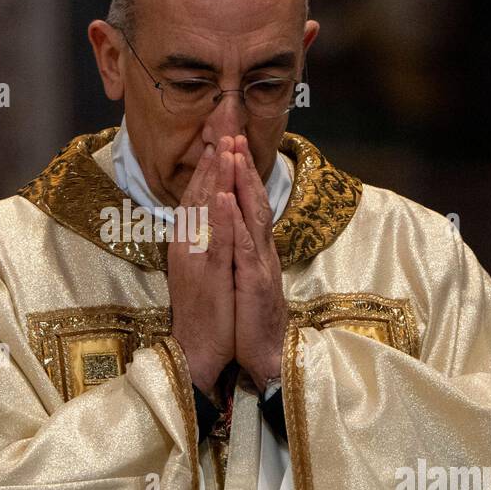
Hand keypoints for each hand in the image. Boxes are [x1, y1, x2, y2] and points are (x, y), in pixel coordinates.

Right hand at [168, 136, 236, 393]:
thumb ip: (205, 239)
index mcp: (187, 241)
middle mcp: (186, 244)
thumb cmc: (204, 311)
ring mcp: (193, 257)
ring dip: (213, 177)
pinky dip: (217, 215)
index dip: (208, 165)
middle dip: (212, 159)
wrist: (197, 350)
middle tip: (222, 126)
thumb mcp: (202, 268)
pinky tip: (221, 193)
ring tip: (223, 147)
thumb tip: (210, 215)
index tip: (219, 137)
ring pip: (203, 210)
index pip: (196, 194)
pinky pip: (212, 239)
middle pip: (198, 193)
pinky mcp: (205, 275)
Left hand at [229, 136, 285, 390]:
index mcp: (251, 248)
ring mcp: (260, 265)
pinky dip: (237, 222)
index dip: (237, 173)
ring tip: (234, 154)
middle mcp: (259, 250)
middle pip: (251, 201)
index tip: (227, 142)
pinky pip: (245, 247)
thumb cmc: (249, 318)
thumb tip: (228, 224)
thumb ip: (238, 249)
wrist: (263, 356)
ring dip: (242, 183)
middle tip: (233, 133)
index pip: (243, 203)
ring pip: (251, 216)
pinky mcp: (256, 283)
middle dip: (242, 166)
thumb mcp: (241, 277)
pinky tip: (229, 202)